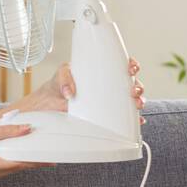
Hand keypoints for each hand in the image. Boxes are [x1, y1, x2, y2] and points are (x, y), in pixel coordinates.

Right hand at [0, 123, 54, 186]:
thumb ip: (7, 132)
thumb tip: (26, 129)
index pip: (19, 164)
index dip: (36, 162)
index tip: (50, 161)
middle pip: (14, 168)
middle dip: (27, 160)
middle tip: (41, 153)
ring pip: (6, 171)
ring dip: (15, 162)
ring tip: (26, 153)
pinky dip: (4, 164)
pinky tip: (8, 156)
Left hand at [21, 58, 145, 125]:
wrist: (48, 104)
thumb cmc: (57, 86)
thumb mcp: (60, 75)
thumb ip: (64, 79)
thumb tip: (69, 92)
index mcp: (100, 71)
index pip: (121, 65)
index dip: (131, 65)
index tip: (131, 68)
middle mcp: (108, 85)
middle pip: (130, 84)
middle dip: (137, 87)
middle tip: (133, 91)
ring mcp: (108, 100)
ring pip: (130, 100)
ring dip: (138, 102)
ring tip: (136, 104)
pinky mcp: (105, 114)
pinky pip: (124, 117)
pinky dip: (133, 119)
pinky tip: (137, 121)